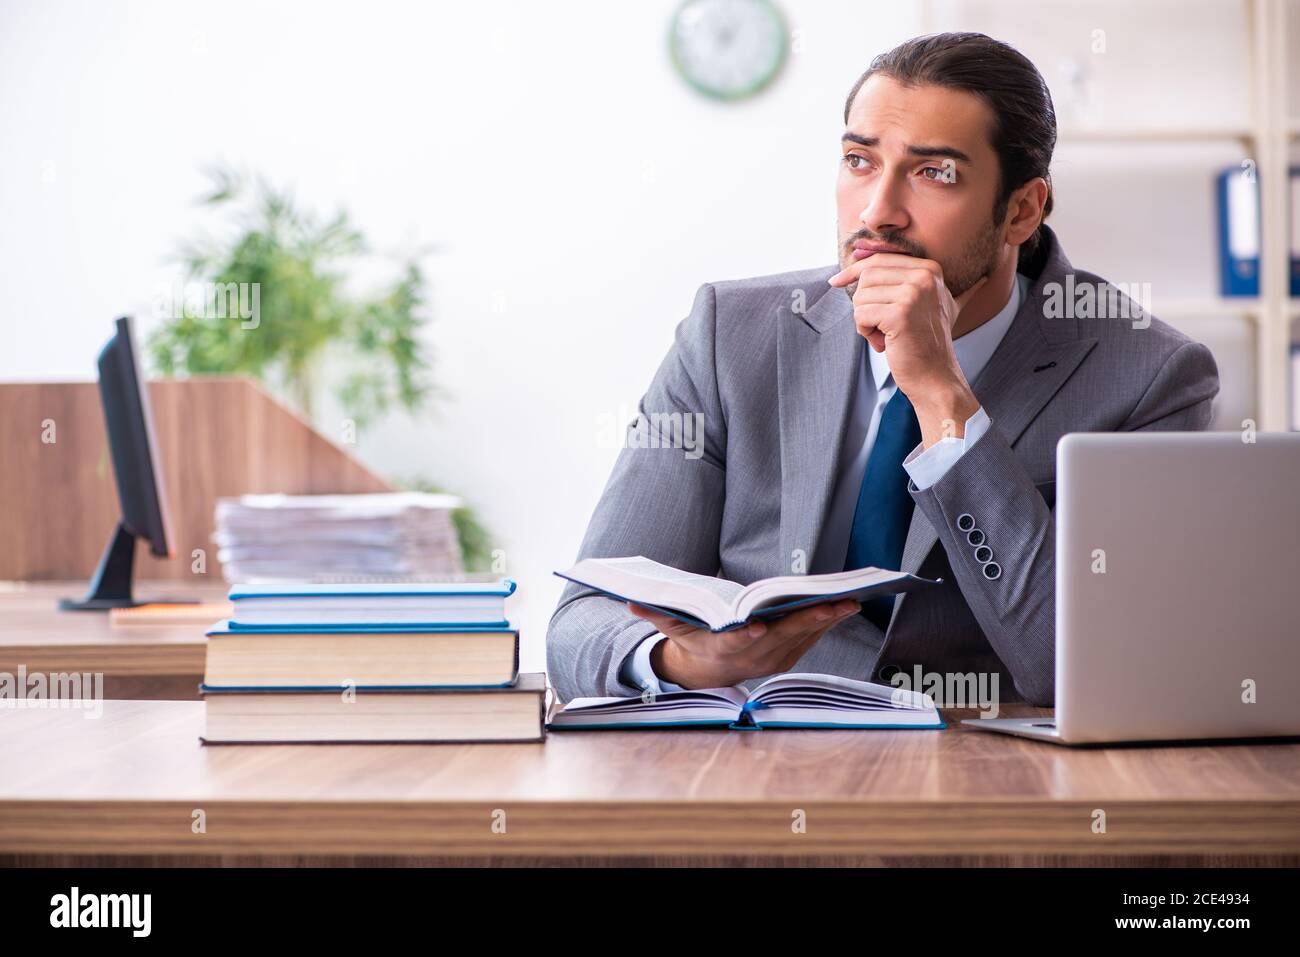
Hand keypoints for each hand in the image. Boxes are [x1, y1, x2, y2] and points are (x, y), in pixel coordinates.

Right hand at [627, 599, 860, 689]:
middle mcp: (752, 658)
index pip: (737, 642)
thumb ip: (656, 614)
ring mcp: (772, 660)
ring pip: (804, 637)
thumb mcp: (672, 628)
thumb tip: (629, 601)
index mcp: (723, 649)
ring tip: (849, 599)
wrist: (706, 674)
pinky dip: (826, 623)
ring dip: (827, 620)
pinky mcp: (787, 658)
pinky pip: (810, 639)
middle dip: (810, 620)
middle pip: (783, 637)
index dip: (747, 635)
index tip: (759, 626)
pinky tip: (842, 605)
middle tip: (835, 604)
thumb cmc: (691, 640)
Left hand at [828, 253, 984, 446]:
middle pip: (867, 276)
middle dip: (863, 302)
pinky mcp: (900, 314)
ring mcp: (913, 294)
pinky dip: (864, 330)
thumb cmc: (924, 341)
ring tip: (884, 335)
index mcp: (930, 269)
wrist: (935, 375)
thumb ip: (905, 276)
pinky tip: (882, 342)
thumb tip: (861, 252)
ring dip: (864, 319)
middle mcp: (925, 277)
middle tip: (877, 324)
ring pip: (861, 296)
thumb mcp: (925, 301)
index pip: (879, 260)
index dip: (853, 271)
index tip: (835, 282)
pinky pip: (861, 314)